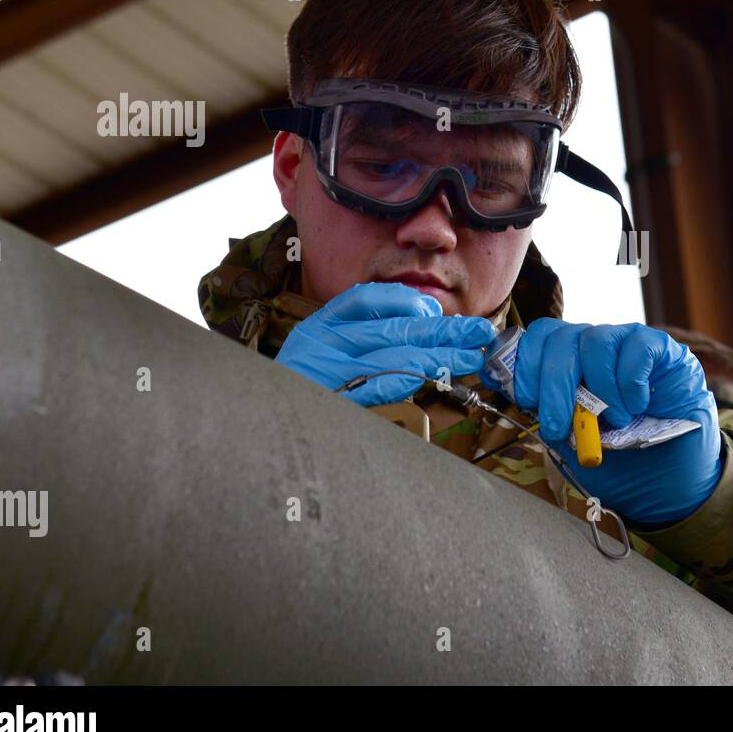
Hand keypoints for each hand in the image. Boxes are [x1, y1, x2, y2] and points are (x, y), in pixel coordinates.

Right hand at [275, 282, 494, 406]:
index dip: (405, 302)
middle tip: (479, 332)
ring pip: (392, 354)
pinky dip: (409, 379)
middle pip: (391, 327)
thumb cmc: (294, 397)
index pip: (364, 299)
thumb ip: (359, 339)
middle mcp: (321, 343)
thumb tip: (419, 322)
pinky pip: (377, 386)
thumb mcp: (319, 358)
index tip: (436, 313)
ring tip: (470, 357)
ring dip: (438, 355)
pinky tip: (436, 377)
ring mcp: (325, 373)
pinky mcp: (332, 403)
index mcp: (317, 328)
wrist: (253, 431)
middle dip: (442, 330)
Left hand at [483, 320, 721, 525]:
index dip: (526, 362)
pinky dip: (630, 381)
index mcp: (570, 362)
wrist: (670, 476)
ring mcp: (628, 342)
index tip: (527, 399)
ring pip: (596, 340)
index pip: (541, 336)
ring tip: (614, 420)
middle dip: (553, 385)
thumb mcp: (574, 440)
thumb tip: (522, 396)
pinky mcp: (662, 348)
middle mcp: (595, 345)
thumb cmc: (619, 456)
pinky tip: (637, 405)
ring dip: (598, 388)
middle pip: (561, 338)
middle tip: (561, 426)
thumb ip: (552, 415)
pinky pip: (637, 347)